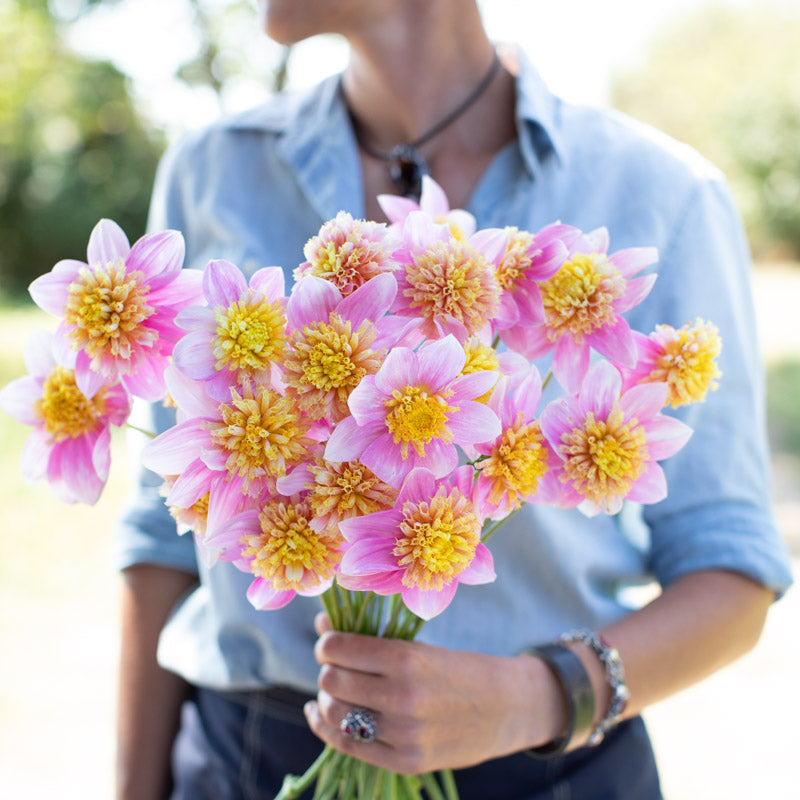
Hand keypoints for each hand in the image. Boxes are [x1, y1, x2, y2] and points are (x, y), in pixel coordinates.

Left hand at [303, 614, 565, 774]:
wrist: (506, 707)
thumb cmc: (459, 668)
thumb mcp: (420, 646)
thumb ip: (370, 639)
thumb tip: (320, 625)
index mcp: (408, 659)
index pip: (338, 650)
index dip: (326, 643)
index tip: (329, 641)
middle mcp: (403, 697)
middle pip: (331, 681)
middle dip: (327, 669)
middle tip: (336, 665)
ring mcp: (404, 734)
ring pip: (335, 714)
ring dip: (327, 698)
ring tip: (336, 690)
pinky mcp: (406, 761)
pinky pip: (348, 745)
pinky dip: (326, 728)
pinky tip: (320, 714)